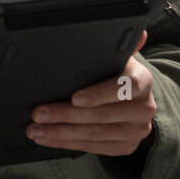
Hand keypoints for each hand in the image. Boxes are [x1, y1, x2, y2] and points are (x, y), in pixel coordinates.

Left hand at [27, 30, 156, 156]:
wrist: (135, 101)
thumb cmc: (116, 75)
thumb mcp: (117, 58)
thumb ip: (122, 46)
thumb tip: (135, 30)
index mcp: (143, 81)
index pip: (124, 88)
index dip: (98, 94)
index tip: (73, 98)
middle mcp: (144, 108)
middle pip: (101, 115)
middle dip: (65, 115)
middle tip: (38, 113)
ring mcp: (136, 130)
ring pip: (94, 134)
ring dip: (60, 133)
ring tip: (35, 129)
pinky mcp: (126, 146)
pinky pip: (93, 148)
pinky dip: (66, 144)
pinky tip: (47, 139)